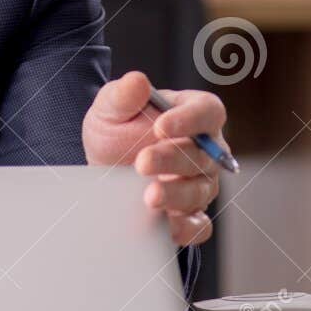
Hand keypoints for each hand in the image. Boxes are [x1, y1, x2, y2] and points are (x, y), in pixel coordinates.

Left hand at [82, 71, 227, 247]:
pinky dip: (187, 229)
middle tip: (142, 163)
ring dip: (176, 194)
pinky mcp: (190, 214)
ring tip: (148, 196)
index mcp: (192, 113)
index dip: (189, 119)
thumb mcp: (110, 108)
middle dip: (173, 159)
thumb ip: (122, 95)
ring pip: (201, 190)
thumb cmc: (116, 129)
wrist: (103, 166)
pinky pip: (199, 225)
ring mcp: (200, 183)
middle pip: (205, 155)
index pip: (207, 111)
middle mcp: (205, 149)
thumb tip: (137, 81)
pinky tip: (166, 225)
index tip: (161, 126)